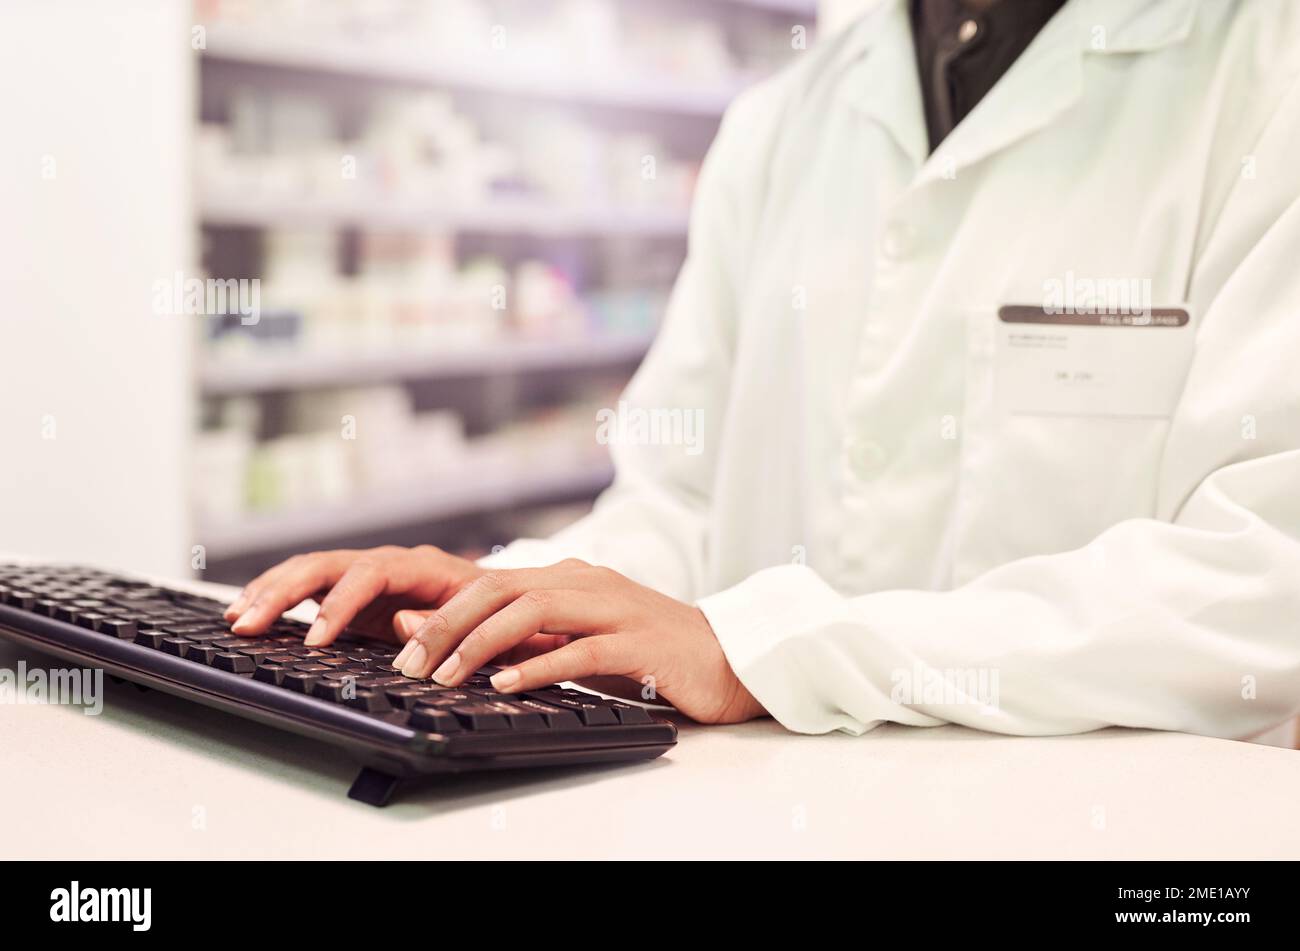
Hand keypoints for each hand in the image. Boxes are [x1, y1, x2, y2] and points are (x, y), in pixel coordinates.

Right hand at [224, 545, 486, 645]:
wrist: (512, 610)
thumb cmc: (502, 620)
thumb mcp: (486, 626)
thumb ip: (444, 623)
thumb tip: (400, 620)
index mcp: (424, 566)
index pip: (371, 572)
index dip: (339, 603)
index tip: (314, 639)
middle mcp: (392, 564)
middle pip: (328, 564)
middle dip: (283, 592)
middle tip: (247, 624)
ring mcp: (372, 576)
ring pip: (313, 570)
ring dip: (271, 591)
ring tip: (235, 618)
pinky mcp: (359, 594)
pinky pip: (313, 586)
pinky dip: (279, 596)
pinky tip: (251, 612)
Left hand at [390, 558, 766, 724]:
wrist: (728, 660)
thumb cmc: (646, 653)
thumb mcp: (573, 642)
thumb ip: (516, 636)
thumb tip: (441, 633)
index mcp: (572, 577)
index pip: (493, 583)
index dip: (443, 612)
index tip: (403, 647)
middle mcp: (590, 582)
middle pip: (504, 588)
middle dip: (449, 624)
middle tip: (410, 662)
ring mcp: (618, 608)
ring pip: (537, 609)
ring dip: (483, 643)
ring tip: (447, 675)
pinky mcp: (643, 643)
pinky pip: (584, 648)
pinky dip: (541, 664)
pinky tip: (509, 683)